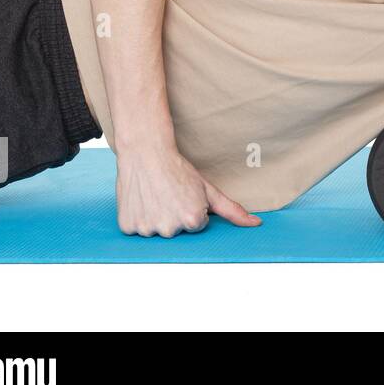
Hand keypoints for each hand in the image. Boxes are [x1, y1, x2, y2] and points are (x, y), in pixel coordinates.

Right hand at [116, 143, 262, 237]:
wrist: (146, 153)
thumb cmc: (178, 170)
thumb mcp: (208, 189)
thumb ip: (232, 210)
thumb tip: (256, 224)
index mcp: (192, 221)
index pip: (197, 225)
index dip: (193, 209)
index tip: (185, 195)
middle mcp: (169, 229)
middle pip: (177, 231)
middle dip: (175, 216)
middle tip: (170, 195)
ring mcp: (147, 229)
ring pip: (156, 231)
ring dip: (156, 217)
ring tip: (156, 196)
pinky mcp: (127, 227)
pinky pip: (137, 230)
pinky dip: (139, 217)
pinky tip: (143, 201)